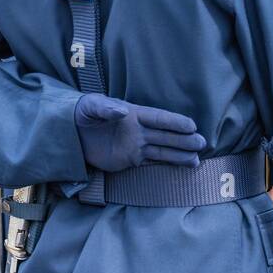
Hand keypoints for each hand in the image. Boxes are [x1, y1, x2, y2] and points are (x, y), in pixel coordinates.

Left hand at [74, 94, 205, 173]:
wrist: (71, 133)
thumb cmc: (81, 114)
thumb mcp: (91, 107)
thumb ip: (106, 108)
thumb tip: (122, 112)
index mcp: (132, 113)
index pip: (158, 118)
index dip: (174, 122)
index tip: (191, 126)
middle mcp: (138, 129)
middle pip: (165, 135)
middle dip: (184, 139)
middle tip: (202, 143)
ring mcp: (136, 145)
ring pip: (163, 150)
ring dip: (180, 154)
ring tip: (197, 159)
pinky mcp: (131, 159)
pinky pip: (154, 161)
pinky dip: (168, 164)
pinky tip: (182, 166)